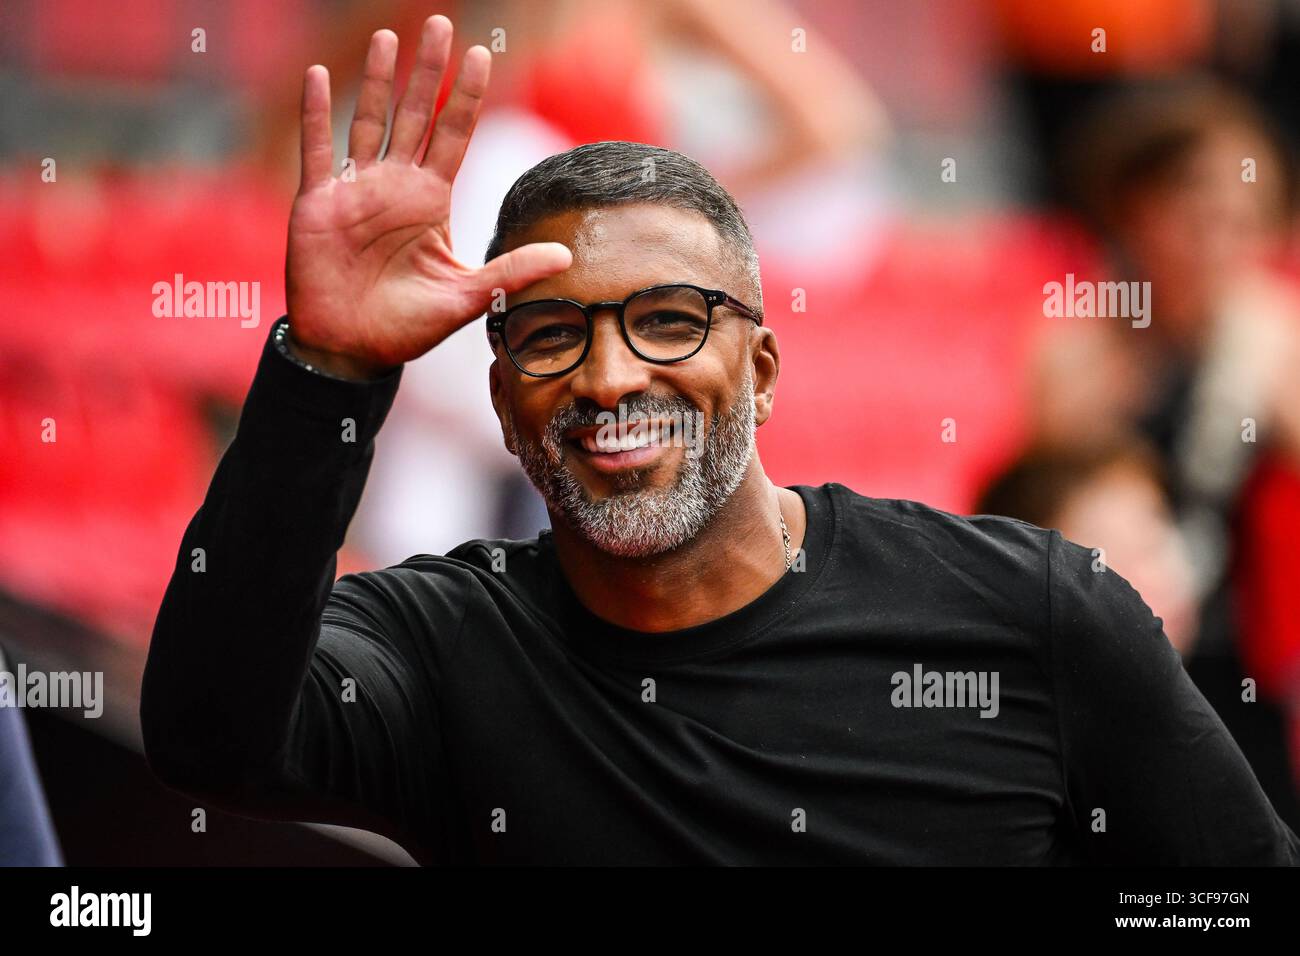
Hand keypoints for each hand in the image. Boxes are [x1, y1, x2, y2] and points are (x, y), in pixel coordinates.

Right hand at [284, 15, 571, 379]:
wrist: (351, 349)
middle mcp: (395, 186)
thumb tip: (566, 255)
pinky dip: (315, 113)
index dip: (466, 96)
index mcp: (430, 200)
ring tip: (387, 38)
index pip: (453, 135)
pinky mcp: (318, 203)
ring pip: (367, 121)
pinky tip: (318, 76)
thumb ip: (511, 270)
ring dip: (375, 80)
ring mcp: (355, 190)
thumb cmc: (406, 325)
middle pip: (414, 115)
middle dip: (427, 71)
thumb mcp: (465, 295)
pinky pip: (316, 150)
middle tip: (440, 24)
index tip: (482, 54)